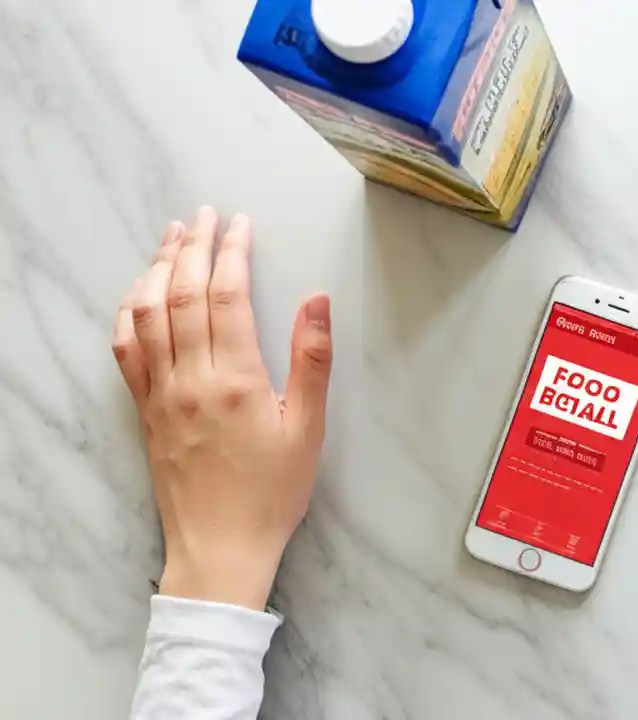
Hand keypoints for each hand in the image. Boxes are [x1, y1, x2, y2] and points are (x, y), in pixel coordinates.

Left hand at [112, 208, 332, 610]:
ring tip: (171, 237)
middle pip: (181, 294)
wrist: (221, 548)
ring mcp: (160, 393)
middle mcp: (190, 378)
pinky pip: (126, 350)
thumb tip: (318, 299)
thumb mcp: (309, 428)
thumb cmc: (273, 493)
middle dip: (193, 247)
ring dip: (157, 268)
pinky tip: (137, 295)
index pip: (226, 296)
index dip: (232, 252)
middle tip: (204, 215)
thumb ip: (312, 360)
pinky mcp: (145, 411)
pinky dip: (128, 313)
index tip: (239, 223)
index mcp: (235, 379)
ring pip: (147, 314)